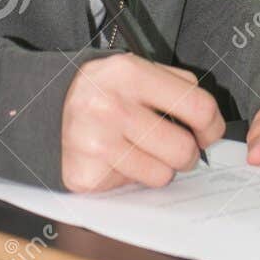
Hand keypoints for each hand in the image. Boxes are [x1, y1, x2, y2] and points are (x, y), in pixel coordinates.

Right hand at [62, 56, 224, 192]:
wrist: (46, 108)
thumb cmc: (105, 92)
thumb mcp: (136, 71)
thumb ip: (176, 87)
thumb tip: (212, 126)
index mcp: (128, 72)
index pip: (198, 107)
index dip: (212, 126)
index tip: (208, 133)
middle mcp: (109, 106)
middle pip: (183, 149)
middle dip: (186, 153)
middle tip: (172, 146)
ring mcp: (95, 143)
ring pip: (163, 175)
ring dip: (158, 167)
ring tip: (139, 150)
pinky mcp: (85, 175)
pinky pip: (134, 188)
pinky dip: (132, 178)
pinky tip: (117, 161)